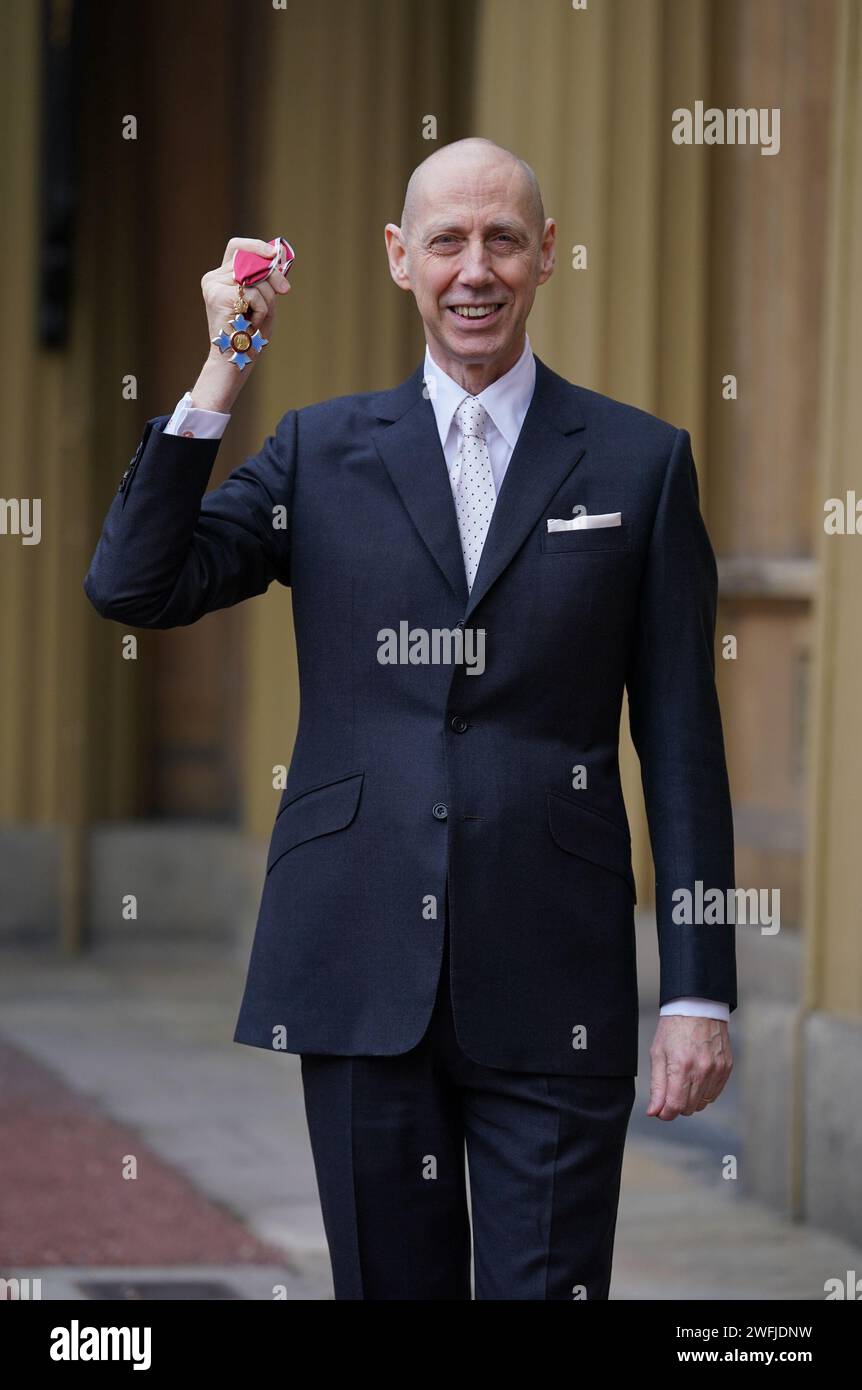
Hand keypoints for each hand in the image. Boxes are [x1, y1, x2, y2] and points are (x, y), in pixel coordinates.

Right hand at [191, 237, 291, 410]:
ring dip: (266, 299)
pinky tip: (252, 323)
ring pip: (255, 276)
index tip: (273, 255)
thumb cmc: (250, 335)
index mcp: (221, 278)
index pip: (237, 247)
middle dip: (272, 274)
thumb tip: (276, 257)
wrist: (236, 359)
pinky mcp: (219, 295)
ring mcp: (214, 286)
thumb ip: (265, 280)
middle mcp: (214, 279)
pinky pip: (254, 293)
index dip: (256, 247)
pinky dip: (261, 309)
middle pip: (250, 259)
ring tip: (256, 318)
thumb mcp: (262, 301)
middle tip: (285, 289)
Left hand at [647, 1015, 732, 1119]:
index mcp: (682, 1066)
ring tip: (683, 1080)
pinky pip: (714, 1094)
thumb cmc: (674, 1028)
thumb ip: (657, 1086)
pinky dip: (703, 1092)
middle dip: (677, 1105)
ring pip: (702, 1103)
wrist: (698, 1007)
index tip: (660, 1111)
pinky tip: (696, 1077)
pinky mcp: (726, 1069)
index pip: (676, 1106)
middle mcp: (702, 1070)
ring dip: (691, 1099)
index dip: (666, 1113)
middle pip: (689, 1108)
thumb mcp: (658, 1054)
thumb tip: (654, 1112)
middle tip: (670, 1090)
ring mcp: (717, 1070)